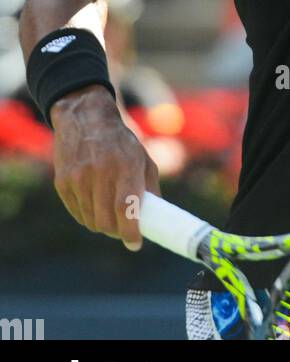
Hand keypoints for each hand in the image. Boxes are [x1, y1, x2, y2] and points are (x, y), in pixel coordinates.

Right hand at [51, 85, 159, 249]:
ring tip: (110, 214)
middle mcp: (100, 171)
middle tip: (124, 230)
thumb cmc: (120, 141)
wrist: (85, 117)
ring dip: (102, 224)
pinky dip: (87, 216)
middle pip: (106, 221)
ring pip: (91, 221)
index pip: (126, 208)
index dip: (131, 231)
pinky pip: (77, 213)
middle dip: (117, 232)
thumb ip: (150, 188)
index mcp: (125, 164)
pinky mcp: (62, 182)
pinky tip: (94, 204)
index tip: (136, 244)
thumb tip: (155, 219)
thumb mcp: (142, 157)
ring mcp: (78, 177)